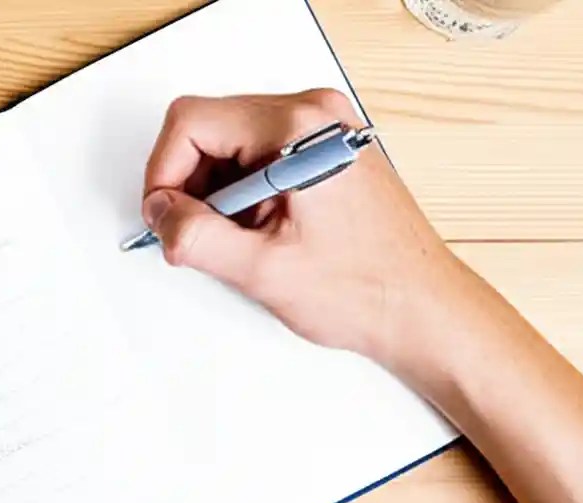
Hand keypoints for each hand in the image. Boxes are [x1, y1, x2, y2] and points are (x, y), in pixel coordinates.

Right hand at [141, 90, 468, 366]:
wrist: (422, 308)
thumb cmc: (368, 288)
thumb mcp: (263, 270)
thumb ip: (195, 236)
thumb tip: (160, 214)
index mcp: (299, 129)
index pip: (191, 122)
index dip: (163, 174)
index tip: (166, 216)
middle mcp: (314, 115)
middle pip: (208, 128)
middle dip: (192, 186)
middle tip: (204, 236)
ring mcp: (323, 129)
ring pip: (230, 144)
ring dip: (219, 193)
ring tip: (247, 239)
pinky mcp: (325, 149)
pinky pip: (258, 156)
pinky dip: (244, 194)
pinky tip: (263, 231)